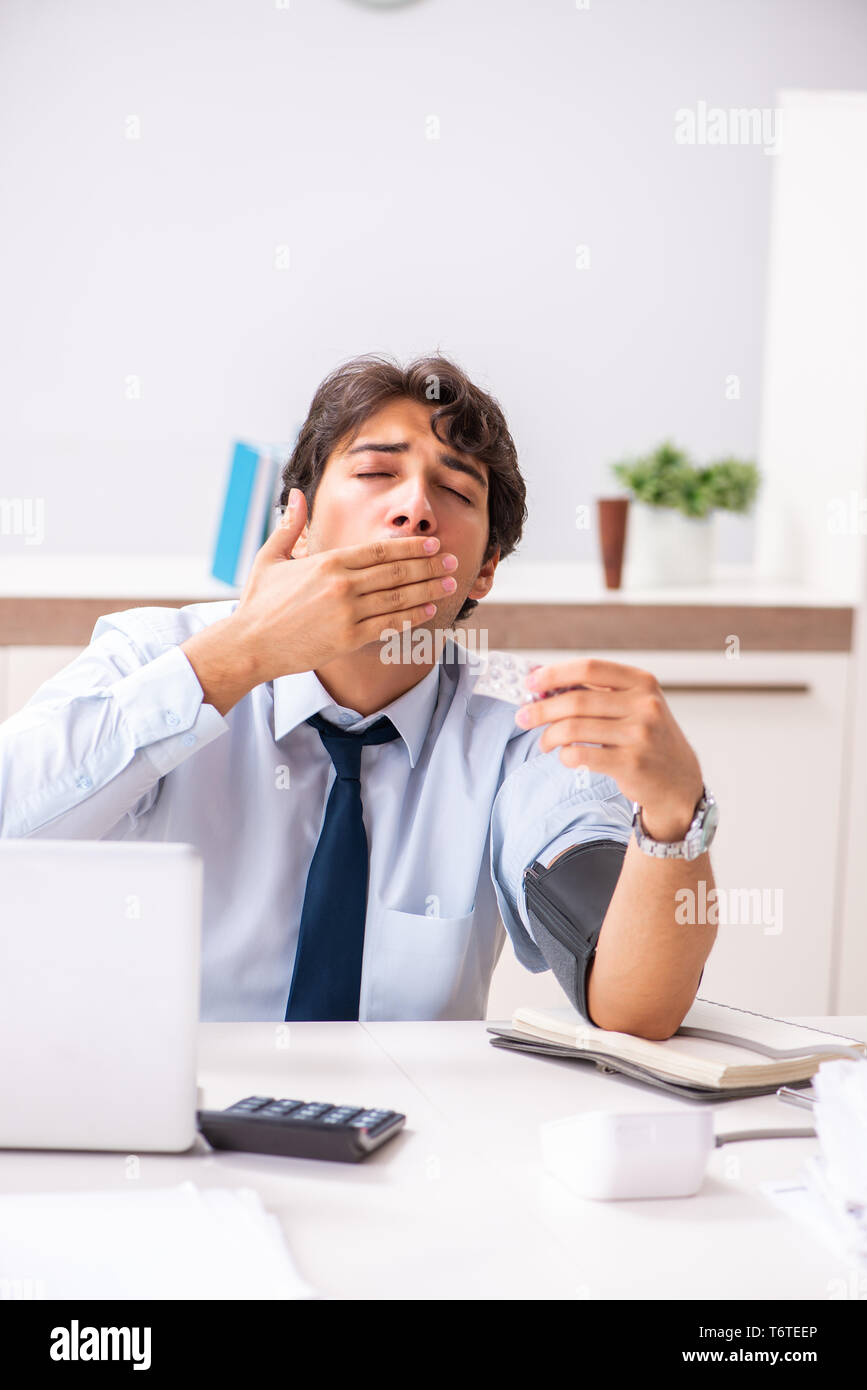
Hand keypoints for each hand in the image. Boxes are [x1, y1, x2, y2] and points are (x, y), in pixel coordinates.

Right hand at [228, 490, 458, 682]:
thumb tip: (298, 494)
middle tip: (452, 561)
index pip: (380, 550)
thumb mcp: (271, 558)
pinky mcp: (348, 639)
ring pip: (398, 599)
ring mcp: (347, 614)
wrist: (249, 644)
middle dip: (429, 566)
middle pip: (396, 572)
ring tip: (449, 584)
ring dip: (428, 591)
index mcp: (328, 562)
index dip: (411, 546)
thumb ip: (291, 526)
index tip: (433, 543)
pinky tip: (428, 612)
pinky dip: (410, 618)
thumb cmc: (259, 603)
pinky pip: (387, 626)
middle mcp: (342, 586)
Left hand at [515, 657, 703, 841]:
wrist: (678, 780)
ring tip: (544, 742)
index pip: (589, 668)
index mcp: (642, 682)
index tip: (531, 682)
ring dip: (549, 735)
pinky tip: (565, 756)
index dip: (555, 673)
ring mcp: (640, 735)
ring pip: (574, 729)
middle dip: (541, 709)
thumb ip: (596, 693)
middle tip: (522, 716)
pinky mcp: (631, 764)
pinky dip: (564, 755)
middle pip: (576, 701)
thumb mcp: (634, 705)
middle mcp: (644, 705)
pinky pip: (580, 755)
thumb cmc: (647, 738)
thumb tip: (544, 684)